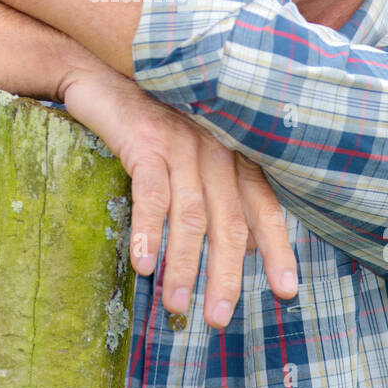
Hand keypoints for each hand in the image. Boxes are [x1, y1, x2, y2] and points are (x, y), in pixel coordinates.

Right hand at [59, 59, 297, 329]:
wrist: (101, 68)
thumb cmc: (148, 117)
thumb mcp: (192, 151)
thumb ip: (220, 191)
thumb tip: (246, 247)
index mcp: (232, 152)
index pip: (264, 205)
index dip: (277, 249)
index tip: (287, 291)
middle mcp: (214, 147)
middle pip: (230, 221)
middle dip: (227, 274)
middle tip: (220, 319)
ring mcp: (181, 142)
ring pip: (191, 215)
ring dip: (185, 265)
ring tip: (177, 307)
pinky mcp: (145, 139)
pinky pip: (151, 193)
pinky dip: (148, 231)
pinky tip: (143, 264)